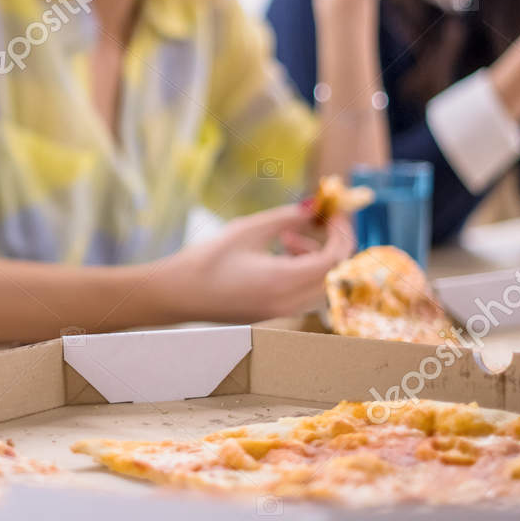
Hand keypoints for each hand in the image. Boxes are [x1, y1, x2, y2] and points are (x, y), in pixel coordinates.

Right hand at [158, 204, 355, 322]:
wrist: (179, 293)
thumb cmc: (208, 259)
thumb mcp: (249, 230)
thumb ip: (287, 217)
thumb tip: (316, 206)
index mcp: (284, 281)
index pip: (335, 259)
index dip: (341, 233)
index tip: (334, 212)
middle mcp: (289, 303)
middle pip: (334, 275)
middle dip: (333, 244)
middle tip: (321, 220)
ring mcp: (282, 312)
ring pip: (322, 286)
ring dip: (317, 259)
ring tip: (288, 237)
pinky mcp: (274, 314)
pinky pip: (306, 293)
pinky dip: (305, 272)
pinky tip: (281, 254)